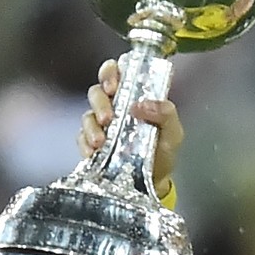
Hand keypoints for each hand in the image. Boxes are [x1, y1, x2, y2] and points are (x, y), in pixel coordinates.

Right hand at [78, 60, 184, 194]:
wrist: (153, 182)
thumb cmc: (163, 153)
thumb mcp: (174, 133)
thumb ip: (166, 113)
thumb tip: (142, 105)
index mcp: (134, 95)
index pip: (117, 71)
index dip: (111, 72)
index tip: (113, 85)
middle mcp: (115, 106)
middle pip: (97, 91)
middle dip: (100, 101)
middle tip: (108, 117)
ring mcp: (101, 125)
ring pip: (87, 114)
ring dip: (92, 125)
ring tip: (101, 141)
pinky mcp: (92, 143)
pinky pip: (81, 138)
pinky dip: (85, 144)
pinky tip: (93, 152)